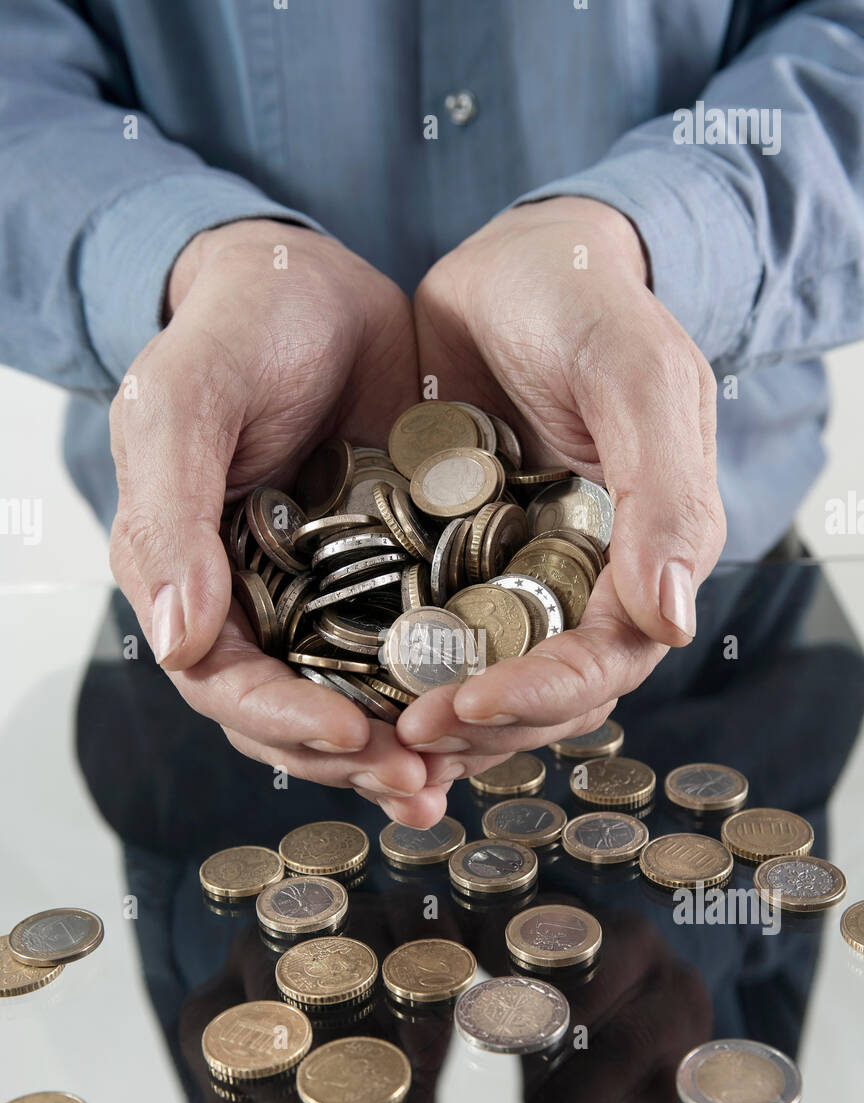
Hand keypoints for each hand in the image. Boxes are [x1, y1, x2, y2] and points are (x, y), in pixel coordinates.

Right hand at [109, 219, 444, 824]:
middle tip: (420, 784)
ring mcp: (324, 594)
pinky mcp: (388, 574)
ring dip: (401, 746)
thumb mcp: (187, 401)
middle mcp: (256, 602)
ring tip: (453, 779)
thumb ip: (172, 516)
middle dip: (352, 757)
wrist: (311, 280)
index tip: (351, 735)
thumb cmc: (234, 329)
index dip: (282, 718)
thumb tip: (176, 643)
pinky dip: (443, 688)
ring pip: (354, 697)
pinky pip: (413, 649)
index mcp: (191, 574)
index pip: (222, 679)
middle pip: (291, 713)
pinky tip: (488, 714)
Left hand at [398, 197, 725, 784]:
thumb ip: (664, 494)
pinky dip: (394, 671)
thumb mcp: (633, 377)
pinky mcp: (453, 562)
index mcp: (641, 555)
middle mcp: (581, 581)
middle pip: (541, 692)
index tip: (463, 704)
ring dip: (433, 720)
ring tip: (367, 741)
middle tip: (402, 739)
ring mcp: (514, 576)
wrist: (514, 261)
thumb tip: (674, 623)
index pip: (604, 660)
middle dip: (478, 725)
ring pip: (483, 678)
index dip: (539, 695)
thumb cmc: (586, 304)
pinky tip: (342, 692)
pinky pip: (427, 634)